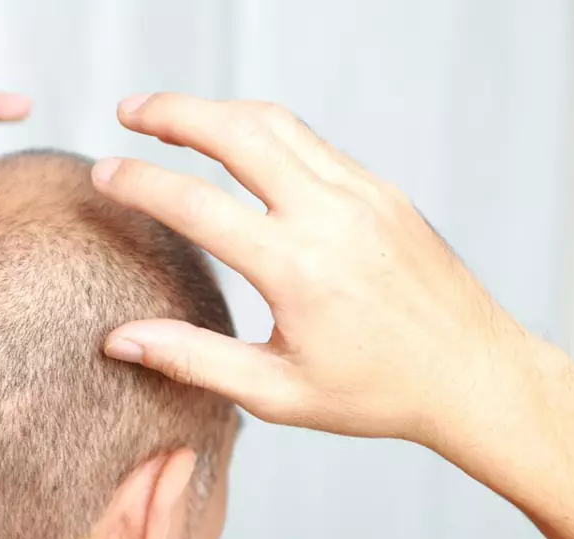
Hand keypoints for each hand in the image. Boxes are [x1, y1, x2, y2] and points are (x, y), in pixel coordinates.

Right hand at [91, 94, 529, 449]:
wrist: (472, 374)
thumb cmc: (376, 392)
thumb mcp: (276, 393)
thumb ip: (193, 360)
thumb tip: (120, 340)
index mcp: (297, 267)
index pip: (195, 205)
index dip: (138, 183)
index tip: (101, 173)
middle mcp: (330, 215)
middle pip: (237, 132)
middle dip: (174, 112)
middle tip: (128, 111)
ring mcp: (361, 194)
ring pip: (276, 123)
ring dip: (217, 111)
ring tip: (172, 118)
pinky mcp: (379, 191)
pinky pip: (310, 142)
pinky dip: (261, 130)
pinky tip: (237, 144)